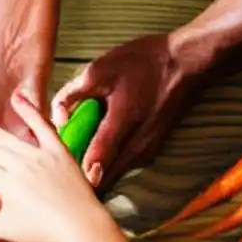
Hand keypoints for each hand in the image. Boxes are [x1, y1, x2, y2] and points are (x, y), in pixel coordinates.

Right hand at [0, 95, 108, 241]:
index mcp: (4, 182)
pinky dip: (29, 110)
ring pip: (7, 137)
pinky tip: (16, 98)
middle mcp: (19, 164)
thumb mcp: (4, 230)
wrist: (81, 228)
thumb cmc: (43, 234)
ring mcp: (39, 154)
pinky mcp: (58, 150)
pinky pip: (42, 126)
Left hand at [52, 33, 200, 188]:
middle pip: (104, 177)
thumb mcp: (99, 71)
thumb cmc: (142, 63)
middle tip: (60, 173)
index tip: (57, 177)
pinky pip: (124, 165)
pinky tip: (95, 153)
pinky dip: (108, 164)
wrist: (185, 62)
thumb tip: (56, 119)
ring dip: (95, 172)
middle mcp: (138, 145)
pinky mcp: (152, 148)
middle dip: (81, 178)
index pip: (95, 162)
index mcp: (122, 124)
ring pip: (115, 173)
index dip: (74, 174)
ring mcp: (147, 149)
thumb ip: (72, 95)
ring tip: (73, 165)